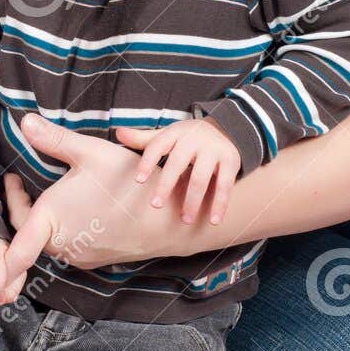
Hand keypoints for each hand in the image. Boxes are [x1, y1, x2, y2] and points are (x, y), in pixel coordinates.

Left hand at [0, 114, 213, 275]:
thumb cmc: (129, 184)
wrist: (170, 218)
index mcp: (50, 223)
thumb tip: (25, 122)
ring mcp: (80, 256)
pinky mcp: (96, 259)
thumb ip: (53, 139)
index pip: (14, 241)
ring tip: (46, 192)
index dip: (5, 222)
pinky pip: (70, 245)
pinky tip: (75, 209)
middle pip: (28, 231)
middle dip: (21, 206)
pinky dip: (64, 228)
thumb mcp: (89, 153)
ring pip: (49, 239)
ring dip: (43, 219)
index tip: (8, 190)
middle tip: (20, 183)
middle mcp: (61, 246)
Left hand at [125, 117, 240, 223]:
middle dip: (166, 185)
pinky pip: (225, 185)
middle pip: (178, 163)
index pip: (158, 145)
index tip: (138, 181)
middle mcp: (195, 139)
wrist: (225, 129)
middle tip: (156, 206)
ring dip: (193, 200)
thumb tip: (118, 132)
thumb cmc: (186, 139)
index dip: (147, 162)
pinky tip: (213, 221)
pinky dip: (219, 204)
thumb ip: (143, 139)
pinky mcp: (231, 160)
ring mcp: (214, 149)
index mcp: (175, 133)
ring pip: (201, 177)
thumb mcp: (167, 136)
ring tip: (185, 220)